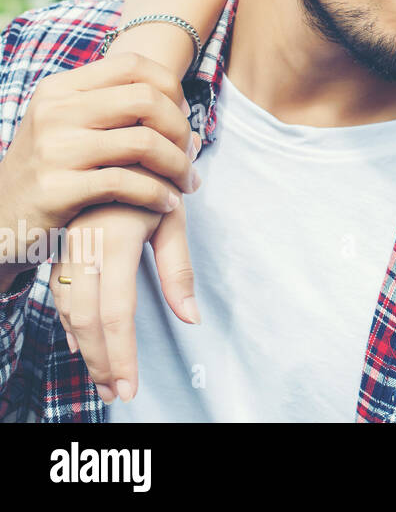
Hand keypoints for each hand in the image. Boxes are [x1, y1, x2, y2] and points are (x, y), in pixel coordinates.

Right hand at [0, 52, 200, 285]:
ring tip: (186, 183)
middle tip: (190, 155)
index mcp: (59, 89)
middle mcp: (55, 112)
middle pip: (147, 100)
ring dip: (178, 165)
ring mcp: (54, 150)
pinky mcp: (57, 189)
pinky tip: (167, 204)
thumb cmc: (50, 172)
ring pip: (144, 142)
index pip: (133, 65)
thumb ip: (114, 109)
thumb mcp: (67, 127)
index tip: (182, 117)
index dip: (171, 87)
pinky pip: (127, 184)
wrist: (0, 220)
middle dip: (181, 128)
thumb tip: (183, 107)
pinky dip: (158, 194)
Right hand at [50, 197, 196, 403]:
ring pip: (69, 309)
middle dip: (100, 361)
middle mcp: (84, 248)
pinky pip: (61, 293)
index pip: (116, 313)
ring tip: (104, 376)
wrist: (116, 144)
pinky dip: (72, 324)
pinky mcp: (62, 247)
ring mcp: (68, 247)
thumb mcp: (172, 220)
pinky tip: (81, 343)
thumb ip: (179, 271)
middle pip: (86, 320)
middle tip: (117, 392)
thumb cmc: (154, 182)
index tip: (128, 387)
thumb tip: (192, 319)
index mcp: (114, 242)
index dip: (120, 355)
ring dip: (85, 347)